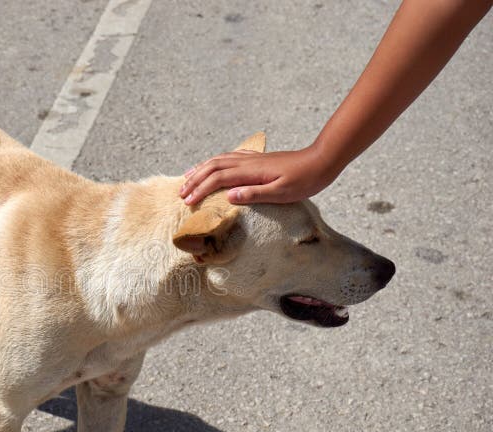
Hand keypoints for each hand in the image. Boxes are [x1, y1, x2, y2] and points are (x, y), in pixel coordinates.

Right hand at [179, 144, 340, 204]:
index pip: (217, 179)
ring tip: (188, 177)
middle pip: (212, 167)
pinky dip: (216, 162)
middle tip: (181, 193)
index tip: (188, 202)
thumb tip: (229, 196)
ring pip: (219, 160)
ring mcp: (252, 158)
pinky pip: (230, 157)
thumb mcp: (282, 192)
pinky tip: (214, 165)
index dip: (200, 189)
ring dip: (201, 169)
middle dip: (194, 179)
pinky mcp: (258, 158)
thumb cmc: (305, 180)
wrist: (321, 160)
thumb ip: (255, 194)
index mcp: (251, 172)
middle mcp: (248, 162)